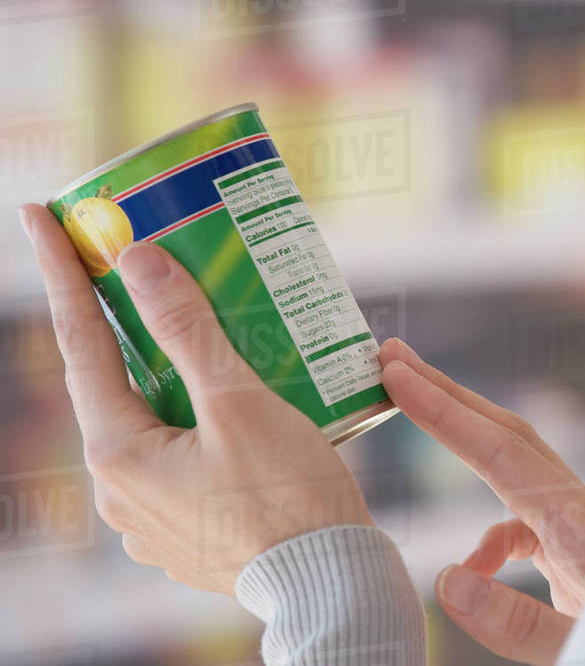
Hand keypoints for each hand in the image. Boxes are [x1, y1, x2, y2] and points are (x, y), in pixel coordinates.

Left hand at [20, 204, 372, 594]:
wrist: (329, 581)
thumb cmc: (288, 497)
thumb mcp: (239, 403)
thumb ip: (188, 332)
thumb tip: (139, 263)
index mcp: (119, 453)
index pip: (80, 343)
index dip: (60, 275)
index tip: (40, 218)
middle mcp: (120, 489)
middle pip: (116, 381)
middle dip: (129, 325)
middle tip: (148, 271)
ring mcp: (152, 514)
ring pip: (153, 420)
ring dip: (173, 376)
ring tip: (215, 341)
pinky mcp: (189, 526)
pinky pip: (181, 454)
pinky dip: (198, 418)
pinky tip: (238, 406)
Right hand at [378, 339, 584, 665]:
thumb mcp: (579, 649)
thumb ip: (516, 622)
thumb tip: (446, 578)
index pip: (503, 454)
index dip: (445, 415)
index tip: (398, 377)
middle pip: (509, 435)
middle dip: (449, 394)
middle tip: (393, 357)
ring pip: (514, 469)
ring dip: (462, 447)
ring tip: (411, 431)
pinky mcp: (583, 550)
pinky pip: (525, 518)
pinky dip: (489, 533)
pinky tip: (472, 572)